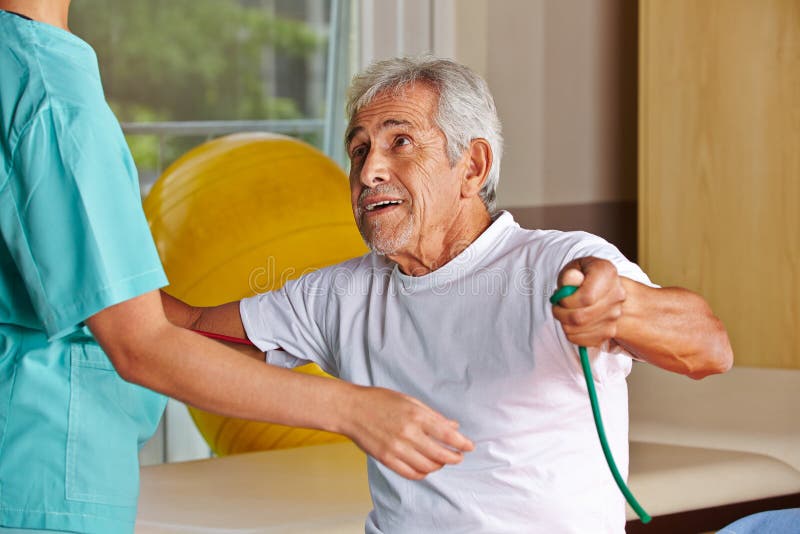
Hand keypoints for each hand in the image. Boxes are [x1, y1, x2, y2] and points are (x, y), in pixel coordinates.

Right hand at [342, 385, 474, 479]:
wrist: (350, 409)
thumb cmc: (379, 400)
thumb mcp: (409, 400)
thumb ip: (432, 415)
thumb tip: (453, 426)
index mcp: (416, 416)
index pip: (448, 435)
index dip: (462, 444)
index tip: (469, 447)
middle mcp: (409, 434)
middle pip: (441, 455)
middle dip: (454, 458)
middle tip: (458, 456)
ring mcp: (396, 448)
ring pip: (427, 467)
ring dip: (438, 466)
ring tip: (441, 461)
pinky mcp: (386, 459)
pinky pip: (410, 473)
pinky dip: (422, 473)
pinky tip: (425, 467)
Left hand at [551, 256, 625, 347]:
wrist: (598, 285)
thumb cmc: (581, 275)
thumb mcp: (572, 268)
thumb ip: (568, 275)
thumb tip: (571, 279)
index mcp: (607, 273)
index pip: (586, 298)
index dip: (567, 301)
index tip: (559, 297)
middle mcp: (616, 295)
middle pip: (581, 317)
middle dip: (561, 313)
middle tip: (557, 306)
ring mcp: (615, 315)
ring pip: (579, 330)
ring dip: (564, 323)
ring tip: (565, 311)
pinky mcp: (610, 332)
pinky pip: (582, 341)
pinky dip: (571, 333)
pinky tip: (572, 322)